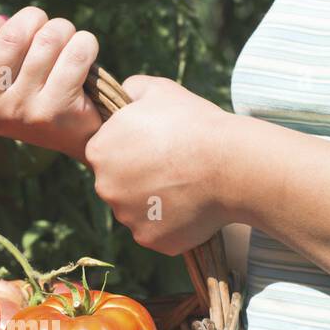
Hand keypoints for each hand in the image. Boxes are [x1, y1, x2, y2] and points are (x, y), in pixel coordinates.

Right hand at [0, 7, 102, 159]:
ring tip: (65, 48)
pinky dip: (86, 44)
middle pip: (11, 35)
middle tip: (44, 37)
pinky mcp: (54, 112)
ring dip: (63, 31)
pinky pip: (76, 52)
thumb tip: (2, 21)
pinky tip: (84, 58)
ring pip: (47, 39)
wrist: (75, 134)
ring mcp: (20, 113)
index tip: (4, 33)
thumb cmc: (33, 89)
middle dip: (34, 22)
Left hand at [84, 75, 233, 255]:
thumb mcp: (158, 91)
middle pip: (117, 184)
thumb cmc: (194, 123)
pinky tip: (191, 207)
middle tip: (171, 167)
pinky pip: (156, 231)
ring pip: (136, 210)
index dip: (131, 149)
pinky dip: (170, 223)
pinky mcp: (149, 239)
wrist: (230, 164)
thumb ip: (131, 89)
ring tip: (185, 186)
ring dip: (154, 202)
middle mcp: (105, 187)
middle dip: (138, 177)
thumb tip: (124, 94)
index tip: (155, 146)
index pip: (106, 153)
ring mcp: (126, 217)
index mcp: (99, 151)